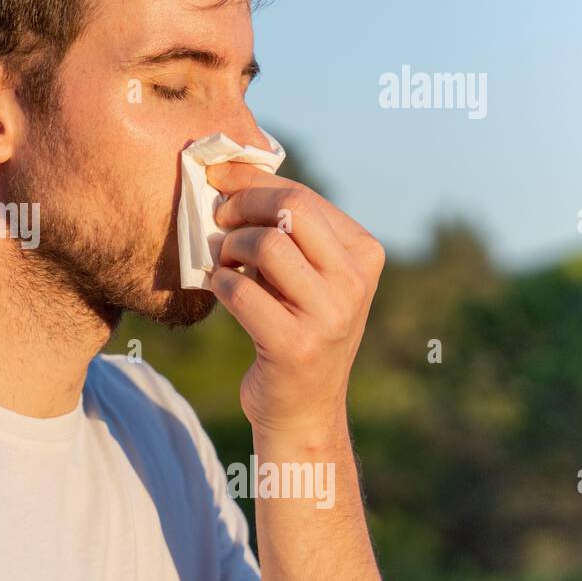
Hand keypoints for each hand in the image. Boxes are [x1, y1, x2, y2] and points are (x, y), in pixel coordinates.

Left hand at [205, 160, 384, 438]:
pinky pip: (242, 293)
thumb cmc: (294, 326)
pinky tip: (220, 290)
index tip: (218, 177)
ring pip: (268, 246)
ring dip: (230, 248)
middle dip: (243, 205)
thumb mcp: (305, 274)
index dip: (251, 181)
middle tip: (218, 218)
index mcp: (363, 254)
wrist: (302, 408)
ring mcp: (329, 316)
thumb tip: (233, 172)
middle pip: (290, 209)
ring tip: (223, 261)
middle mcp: (354, 282)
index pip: (303, 197)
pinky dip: (220, 285)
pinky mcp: (296, 347)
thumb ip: (286, 230)